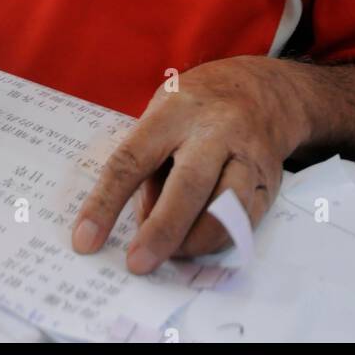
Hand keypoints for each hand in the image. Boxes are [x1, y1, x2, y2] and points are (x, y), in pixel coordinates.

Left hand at [72, 56, 307, 272]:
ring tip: (171, 253)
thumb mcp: (160, 116)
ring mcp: (247, 156)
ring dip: (193, 242)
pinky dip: (218, 241)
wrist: (262, 91)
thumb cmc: (196, 108)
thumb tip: (143, 224)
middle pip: (188, 185)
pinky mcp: (269, 182)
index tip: (85, 239)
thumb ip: (149, 166)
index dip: (106, 202)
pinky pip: (245, 223)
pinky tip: (199, 242)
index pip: (133, 159)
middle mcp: (214, 131)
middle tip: (137, 263)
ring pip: (225, 209)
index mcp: (173, 112)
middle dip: (161, 231)